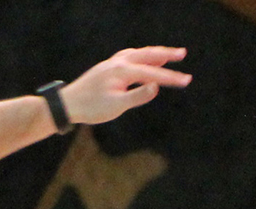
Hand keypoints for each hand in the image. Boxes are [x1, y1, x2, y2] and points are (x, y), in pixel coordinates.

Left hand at [60, 47, 191, 126]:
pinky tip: (144, 60)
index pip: (153, 73)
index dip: (171, 78)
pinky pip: (130, 56)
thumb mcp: (116, 106)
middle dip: (166, 54)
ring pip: (138, 53)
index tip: (187, 80)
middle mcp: (118, 62)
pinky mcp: (108, 67)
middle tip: (183, 54)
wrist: (68, 103)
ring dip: (154, 53)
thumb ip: (137, 96)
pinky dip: (141, 56)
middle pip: (147, 54)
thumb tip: (156, 87)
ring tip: (168, 56)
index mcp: (122, 71)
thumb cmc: (92, 107)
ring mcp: (112, 63)